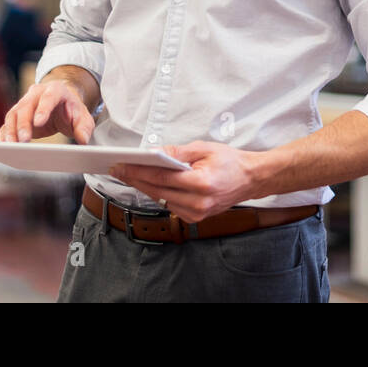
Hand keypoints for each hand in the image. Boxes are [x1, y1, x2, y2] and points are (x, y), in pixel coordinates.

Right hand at [0, 79, 94, 144]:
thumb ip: (84, 128)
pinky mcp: (17, 115)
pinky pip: (7, 124)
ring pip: (13, 114)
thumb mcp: (83, 118)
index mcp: (55, 90)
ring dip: (10, 131)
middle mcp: (36, 94)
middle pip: (27, 107)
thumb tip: (83, 140)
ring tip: (10, 146)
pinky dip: (4, 134)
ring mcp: (24, 103)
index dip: (43, 109)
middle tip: (23, 140)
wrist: (62, 103)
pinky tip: (3, 146)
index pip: (49, 97)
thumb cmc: (72, 111)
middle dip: (24, 124)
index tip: (38, 122)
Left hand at [109, 141, 262, 222]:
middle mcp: (198, 203)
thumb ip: (178, 153)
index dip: (138, 171)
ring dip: (144, 187)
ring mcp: (197, 213)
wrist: (251, 180)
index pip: (161, 178)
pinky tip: (148, 184)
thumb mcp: (204, 149)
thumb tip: (153, 153)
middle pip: (157, 191)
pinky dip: (158, 194)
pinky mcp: (195, 218)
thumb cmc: (230, 161)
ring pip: (161, 199)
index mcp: (201, 183)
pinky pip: (170, 205)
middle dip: (135, 179)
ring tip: (128, 174)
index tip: (120, 165)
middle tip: (117, 169)